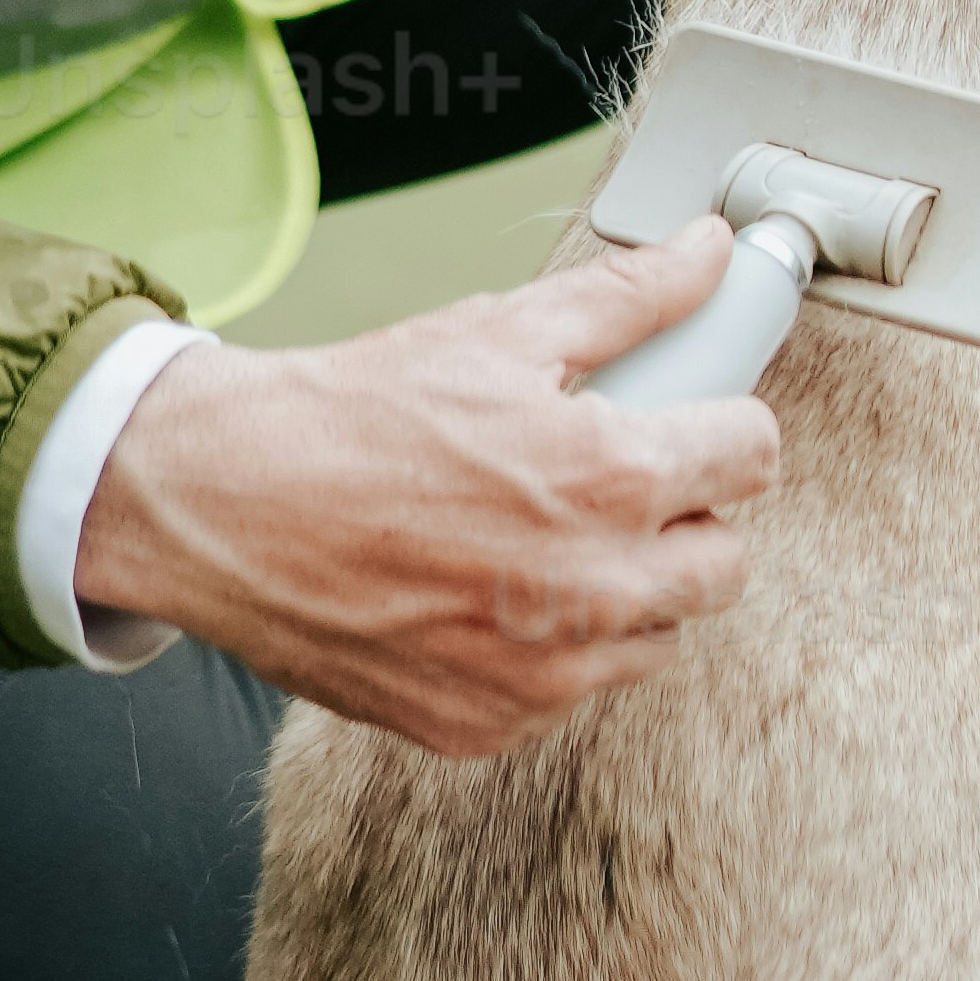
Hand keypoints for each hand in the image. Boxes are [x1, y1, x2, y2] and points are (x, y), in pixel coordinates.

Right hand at [69, 225, 777, 752]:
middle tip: (619, 483)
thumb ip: (630, 296)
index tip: (694, 421)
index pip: (754, 458)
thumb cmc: (353, 416)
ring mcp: (541, 674)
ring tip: (542, 536)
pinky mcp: (488, 726)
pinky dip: (549, 648)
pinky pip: (571, 691)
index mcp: (609, 479)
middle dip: (688, 518)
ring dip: (627, 591)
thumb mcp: (500, 331)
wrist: (225, 506)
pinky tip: (486, 592)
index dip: (723, 426)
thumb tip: (709, 253)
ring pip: (657, 638)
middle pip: (727, 568)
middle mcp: (591, 590)